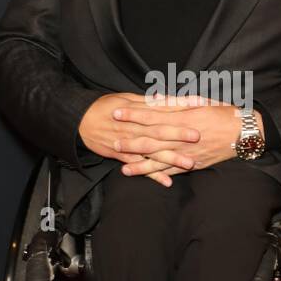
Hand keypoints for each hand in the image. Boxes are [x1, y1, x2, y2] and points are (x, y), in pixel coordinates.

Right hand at [78, 92, 202, 186]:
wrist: (80, 121)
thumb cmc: (104, 107)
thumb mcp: (125, 98)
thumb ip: (147, 101)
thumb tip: (165, 98)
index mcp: (138, 111)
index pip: (164, 107)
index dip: (182, 105)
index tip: (200, 105)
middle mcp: (135, 127)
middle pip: (160, 130)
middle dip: (179, 134)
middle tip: (198, 136)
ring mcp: (129, 143)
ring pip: (153, 152)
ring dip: (171, 158)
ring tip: (189, 163)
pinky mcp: (122, 157)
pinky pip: (140, 167)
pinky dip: (153, 175)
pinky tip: (168, 181)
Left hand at [112, 95, 264, 182]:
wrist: (245, 133)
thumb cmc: (224, 113)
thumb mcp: (202, 101)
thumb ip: (178, 101)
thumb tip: (156, 98)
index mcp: (184, 116)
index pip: (152, 115)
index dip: (133, 114)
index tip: (117, 112)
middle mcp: (183, 136)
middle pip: (151, 139)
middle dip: (131, 140)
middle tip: (112, 139)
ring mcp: (188, 152)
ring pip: (159, 158)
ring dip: (139, 162)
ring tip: (122, 164)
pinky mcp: (193, 164)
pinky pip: (172, 170)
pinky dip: (157, 174)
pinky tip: (145, 176)